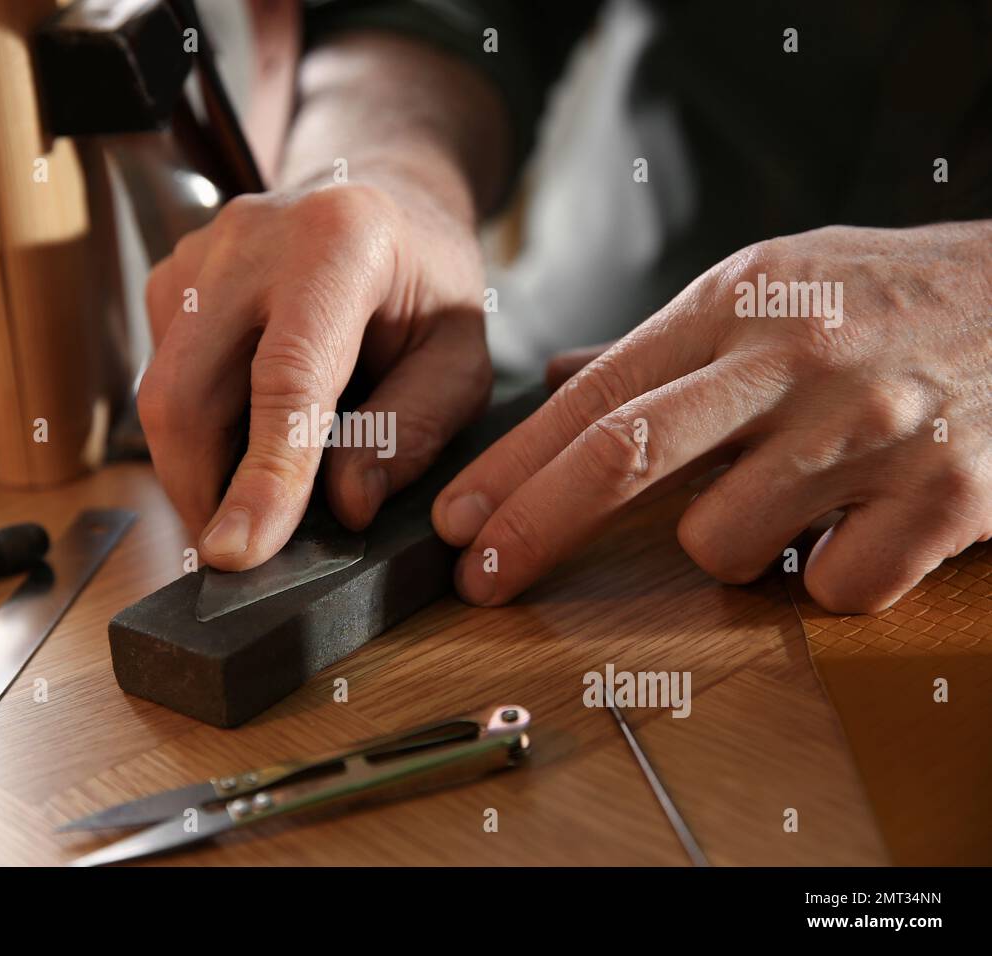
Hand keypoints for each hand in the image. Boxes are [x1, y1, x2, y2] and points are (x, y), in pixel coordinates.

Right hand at [139, 181, 491, 568]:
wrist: (384, 199)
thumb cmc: (430, 283)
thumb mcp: (461, 357)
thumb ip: (414, 429)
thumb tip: (345, 506)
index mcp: (338, 241)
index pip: (285, 378)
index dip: (263, 473)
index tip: (242, 552)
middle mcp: (248, 239)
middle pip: (186, 392)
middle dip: (201, 492)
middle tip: (239, 556)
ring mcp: (196, 256)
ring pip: (162, 395)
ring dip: (198, 469)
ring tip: (257, 499)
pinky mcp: (171, 281)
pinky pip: (163, 380)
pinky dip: (198, 435)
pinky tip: (247, 443)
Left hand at [433, 222, 991, 612]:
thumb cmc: (892, 298)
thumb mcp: (772, 283)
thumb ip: (662, 344)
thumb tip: (558, 376)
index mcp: (735, 302)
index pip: (593, 397)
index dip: (510, 469)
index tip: (457, 523)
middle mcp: (790, 360)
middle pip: (622, 457)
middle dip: (533, 528)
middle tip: (480, 579)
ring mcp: (864, 430)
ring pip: (721, 543)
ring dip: (727, 547)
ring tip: (782, 501)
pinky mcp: (942, 499)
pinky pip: (830, 589)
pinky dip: (824, 578)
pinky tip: (854, 529)